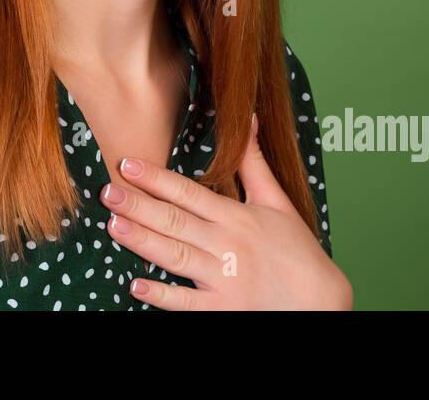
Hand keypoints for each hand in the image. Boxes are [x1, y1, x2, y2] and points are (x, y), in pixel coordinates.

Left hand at [100, 113, 352, 309]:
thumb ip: (254, 163)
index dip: (156, 178)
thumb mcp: (277, 203)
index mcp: (236, 217)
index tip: (127, 164)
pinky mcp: (222, 309)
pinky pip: (186, 304)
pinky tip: (136, 285)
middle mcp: (226, 245)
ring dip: (142, 241)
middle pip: (175, 222)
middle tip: (108, 191)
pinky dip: (161, 296)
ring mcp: (223, 279)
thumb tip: (250, 118)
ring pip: (175, 257)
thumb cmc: (298, 252)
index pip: (189, 193)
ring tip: (113, 225)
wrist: (321, 304)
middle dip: (139, 205)